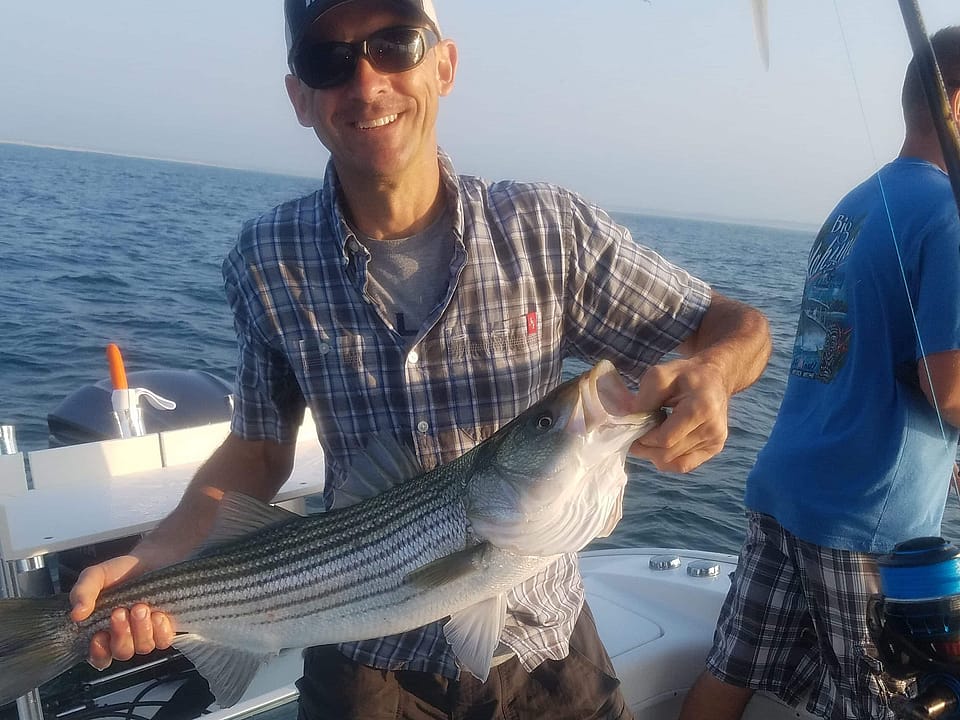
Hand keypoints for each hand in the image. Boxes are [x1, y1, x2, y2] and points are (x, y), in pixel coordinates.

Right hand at [69, 555, 174, 669]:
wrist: (151, 558)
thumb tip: (76, 614)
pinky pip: (164, 640)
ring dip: (141, 629)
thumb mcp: (96, 576)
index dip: (99, 653)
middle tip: (120, 612)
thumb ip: (83, 591)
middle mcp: (125, 637)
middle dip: (121, 634)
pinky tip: (158, 615)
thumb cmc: (120, 571)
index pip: (99, 657)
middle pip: (122, 652)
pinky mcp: (165, 628)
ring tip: (140, 607)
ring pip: (143, 647)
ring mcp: (146, 634)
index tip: (99, 635)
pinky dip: (160, 630)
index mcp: (103, 631)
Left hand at [628, 357, 729, 472]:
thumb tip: (629, 418)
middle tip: (636, 434)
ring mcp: (716, 441)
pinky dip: (667, 459)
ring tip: (652, 434)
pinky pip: (683, 465)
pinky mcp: (714, 448)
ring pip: (673, 463)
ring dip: (655, 453)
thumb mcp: (661, 375)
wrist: (713, 377)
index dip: (643, 438)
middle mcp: (713, 429)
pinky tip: (662, 444)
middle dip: (645, 448)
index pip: (665, 439)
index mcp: (701, 409)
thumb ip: (645, 397)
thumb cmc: (684, 375)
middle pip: (667, 454)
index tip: (634, 428)